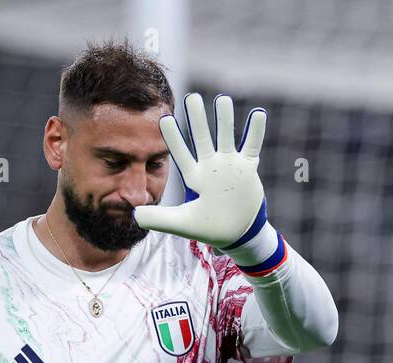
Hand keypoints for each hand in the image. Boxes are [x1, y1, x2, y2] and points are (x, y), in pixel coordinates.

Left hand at [134, 92, 267, 248]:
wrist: (237, 234)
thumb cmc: (209, 228)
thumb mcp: (183, 223)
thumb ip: (159, 218)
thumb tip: (134, 214)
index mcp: (194, 176)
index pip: (181, 154)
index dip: (173, 138)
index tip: (164, 119)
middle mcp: (210, 166)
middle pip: (203, 138)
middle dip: (198, 119)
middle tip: (191, 98)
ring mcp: (229, 165)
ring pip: (227, 137)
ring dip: (225, 119)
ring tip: (222, 99)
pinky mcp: (247, 169)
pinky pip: (252, 146)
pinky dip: (256, 131)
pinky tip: (258, 114)